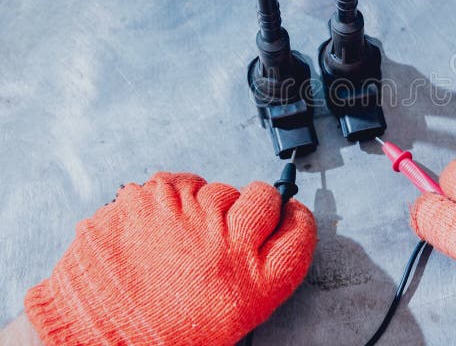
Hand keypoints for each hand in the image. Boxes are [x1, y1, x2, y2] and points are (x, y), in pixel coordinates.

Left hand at [24, 172, 315, 344]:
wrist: (96, 331)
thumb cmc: (163, 329)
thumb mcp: (232, 314)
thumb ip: (258, 270)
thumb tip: (274, 227)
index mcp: (253, 284)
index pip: (300, 231)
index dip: (296, 219)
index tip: (288, 215)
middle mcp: (228, 244)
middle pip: (265, 199)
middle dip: (256, 206)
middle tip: (232, 226)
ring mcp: (191, 214)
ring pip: (221, 189)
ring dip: (209, 207)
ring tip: (183, 237)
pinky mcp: (156, 195)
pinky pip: (184, 183)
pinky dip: (177, 199)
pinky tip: (163, 226)